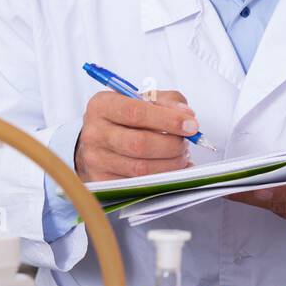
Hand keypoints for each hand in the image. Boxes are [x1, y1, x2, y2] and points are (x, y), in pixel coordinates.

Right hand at [74, 89, 194, 180]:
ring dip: (170, 164)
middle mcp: (94, 132)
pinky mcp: (102, 181)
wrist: (103, 139)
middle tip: (186, 143)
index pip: (135, 112)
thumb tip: (187, 116)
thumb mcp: (146, 100)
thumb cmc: (129, 117)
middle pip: (139, 144)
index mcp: (102, 105)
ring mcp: (95, 159)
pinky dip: (163, 179)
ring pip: (140, 168)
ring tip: (181, 155)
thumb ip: (169, 102)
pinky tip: (173, 169)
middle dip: (171, 145)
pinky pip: (138, 185)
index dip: (167, 120)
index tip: (191, 125)